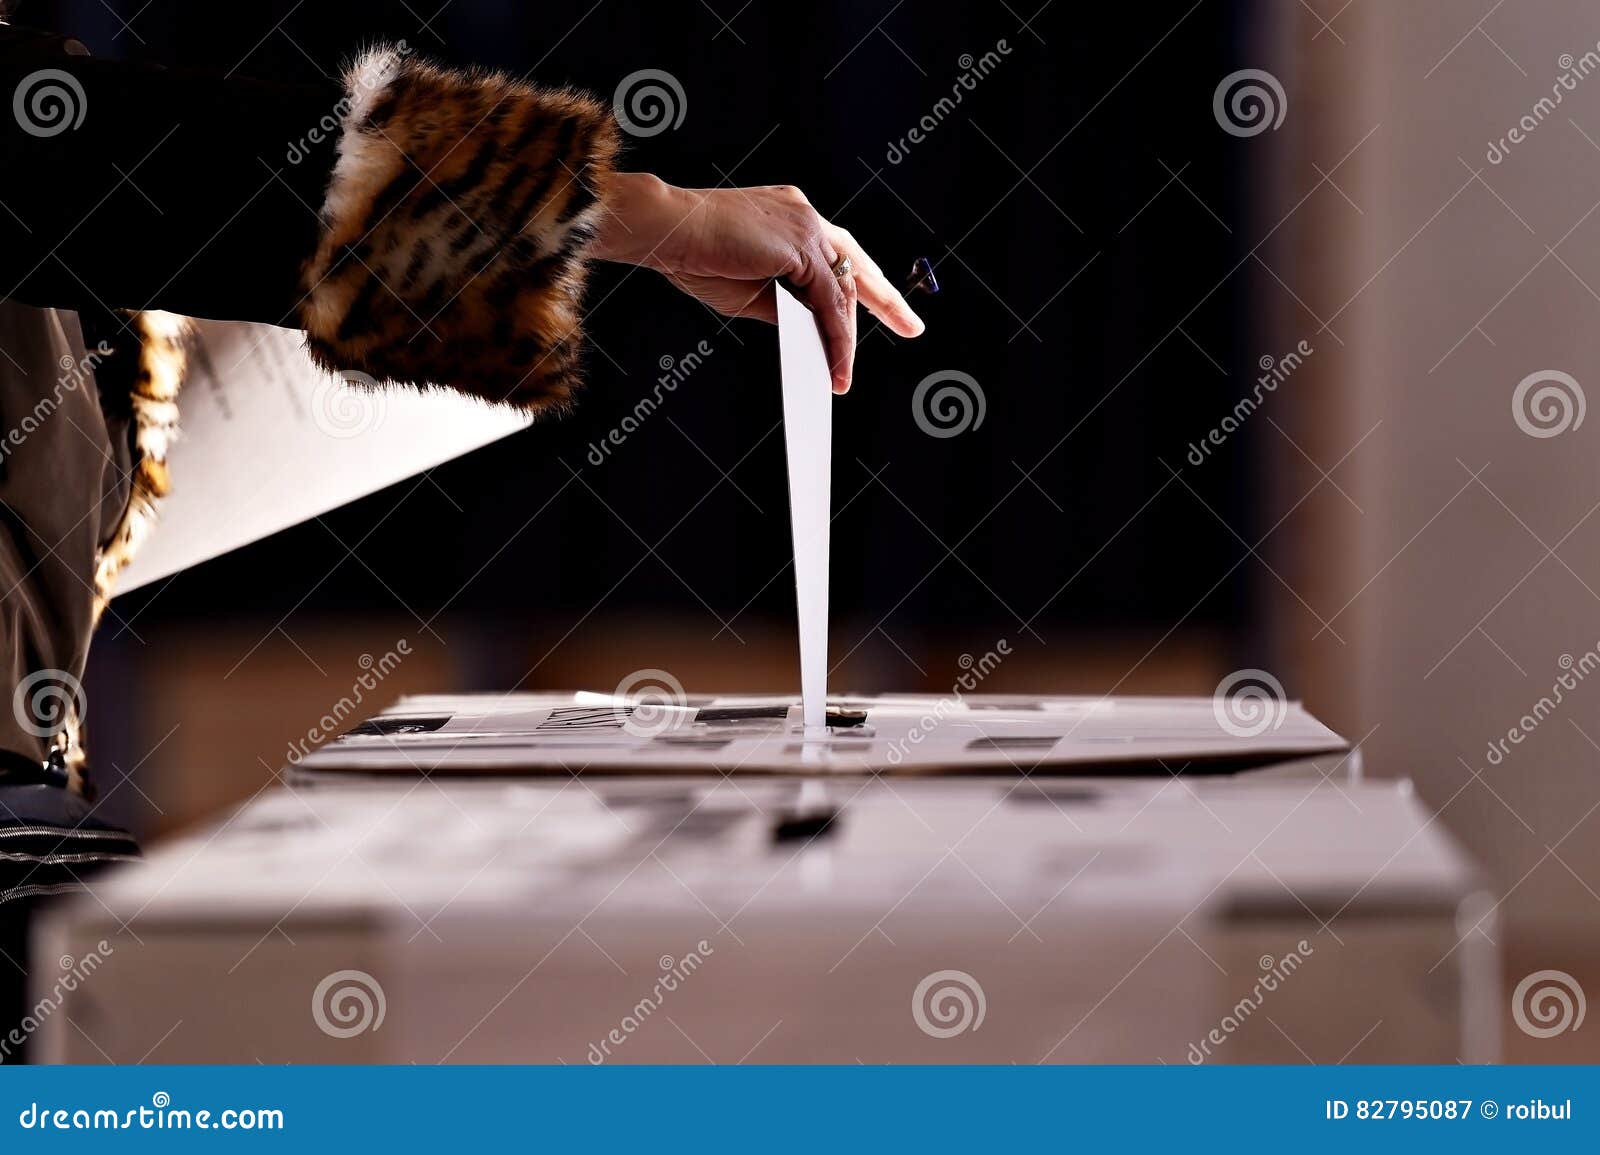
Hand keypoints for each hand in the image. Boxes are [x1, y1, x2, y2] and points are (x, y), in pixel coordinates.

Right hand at [589, 172, 924, 392]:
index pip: (838, 254)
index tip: (885, 304)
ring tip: (842, 376)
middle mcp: (806, 216)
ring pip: (842, 290)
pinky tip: (834, 365)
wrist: (666, 231)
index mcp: (793, 217)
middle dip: (887, 300)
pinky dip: (833, 338)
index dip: (862, 282)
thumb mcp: (749, 291)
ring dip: (845, 338)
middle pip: (856, 266)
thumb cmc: (694, 255)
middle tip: (912, 326)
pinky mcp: (800, 247)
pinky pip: (828, 303)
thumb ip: (786, 307)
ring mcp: (806, 227)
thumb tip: (811, 334)